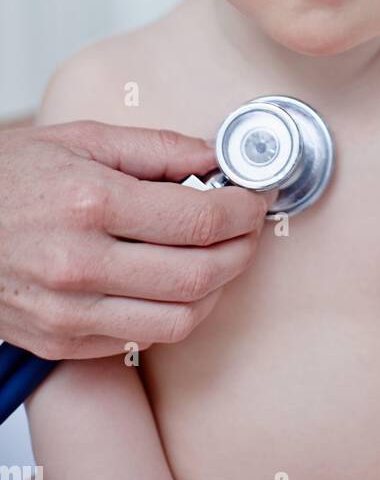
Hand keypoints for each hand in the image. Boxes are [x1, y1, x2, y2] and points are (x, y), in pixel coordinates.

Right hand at [0, 120, 278, 358]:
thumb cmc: (8, 175)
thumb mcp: (82, 138)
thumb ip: (158, 148)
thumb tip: (215, 157)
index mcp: (91, 203)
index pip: (200, 221)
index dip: (244, 211)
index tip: (255, 198)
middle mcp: (81, 264)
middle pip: (199, 275)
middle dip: (242, 250)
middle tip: (249, 227)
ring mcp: (69, 311)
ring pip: (179, 320)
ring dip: (216, 289)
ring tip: (219, 256)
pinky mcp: (60, 341)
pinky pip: (141, 340)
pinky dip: (173, 313)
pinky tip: (174, 281)